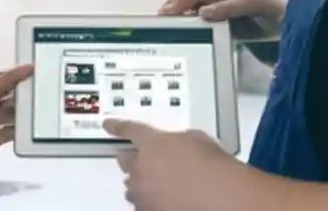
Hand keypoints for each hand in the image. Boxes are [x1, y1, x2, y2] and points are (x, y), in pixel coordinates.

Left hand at [0, 64, 32, 190]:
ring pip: (9, 112)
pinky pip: (8, 129)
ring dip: (23, 111)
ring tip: (39, 109)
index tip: (29, 68)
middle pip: (6, 96)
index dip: (13, 76)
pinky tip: (28, 131)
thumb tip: (4, 116)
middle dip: (23, 90)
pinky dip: (19, 129)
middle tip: (40, 84)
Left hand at [104, 118, 247, 210]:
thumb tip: (179, 144)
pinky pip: (141, 204)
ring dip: (142, 183)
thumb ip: (179, 140)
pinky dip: (149, 202)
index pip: (130, 130)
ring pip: (132, 186)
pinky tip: (166, 201)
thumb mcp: (197, 139)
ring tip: (162, 186)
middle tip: (144, 162)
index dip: (117, 126)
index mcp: (152, 143)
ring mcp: (142, 191)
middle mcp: (141, 166)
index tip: (108, 124)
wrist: (219, 196)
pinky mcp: (146, 210)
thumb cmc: (213, 168)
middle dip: (132, 159)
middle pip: (125, 160)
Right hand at [160, 0, 287, 40]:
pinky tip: (185, 35)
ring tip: (166, 28)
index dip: (180, 1)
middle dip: (175, 8)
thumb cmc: (277, 4)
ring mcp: (222, 8)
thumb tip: (202, 13)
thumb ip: (229, 8)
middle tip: (158, 21)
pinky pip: (205, 24)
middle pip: (193, 0)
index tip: (165, 12)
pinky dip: (194, 28)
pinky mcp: (226, 23)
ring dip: (182, 19)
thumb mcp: (254, 3)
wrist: (296, 19)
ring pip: (196, 12)